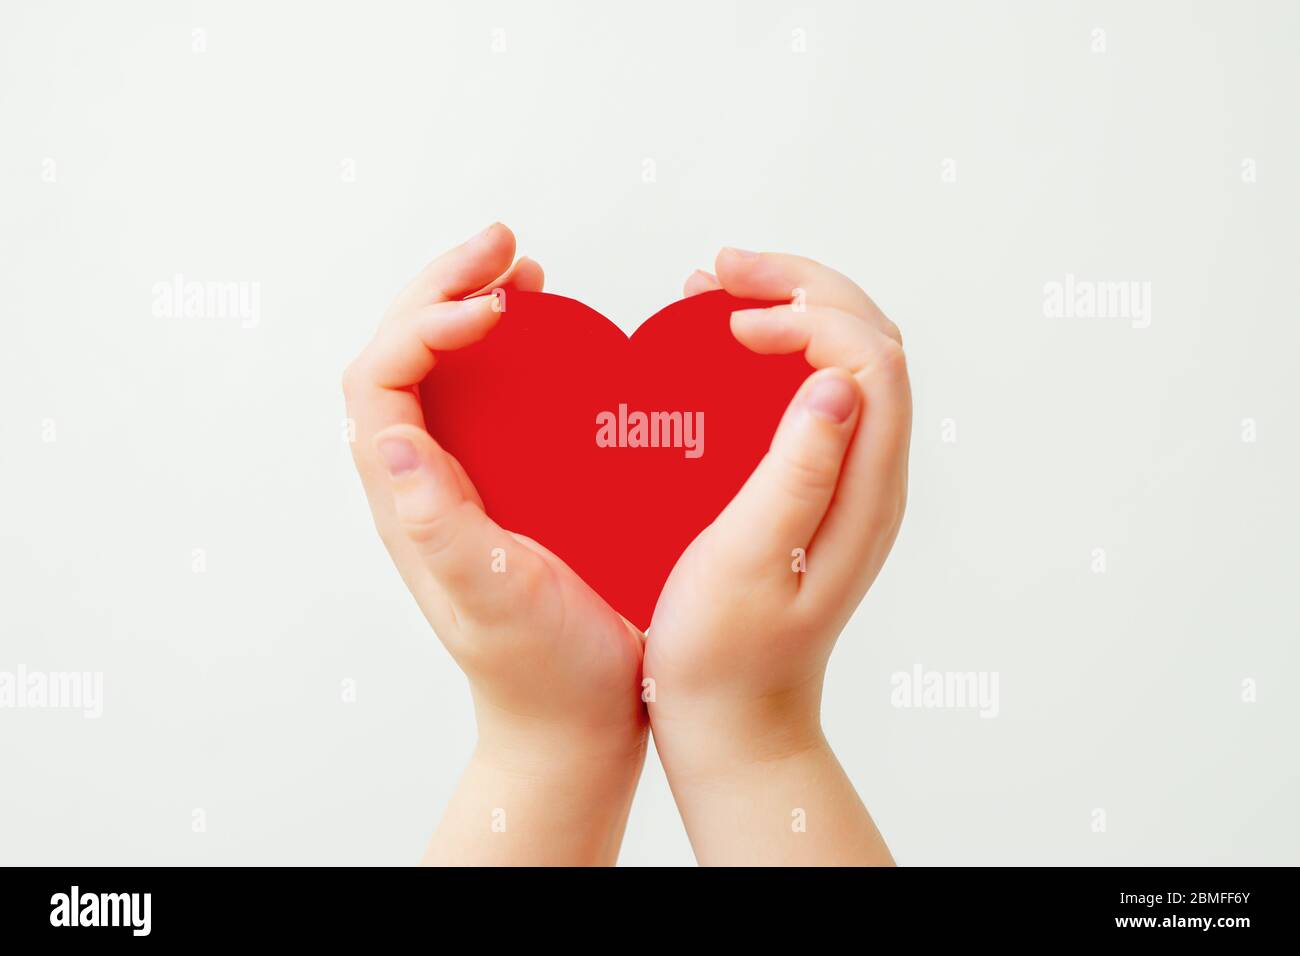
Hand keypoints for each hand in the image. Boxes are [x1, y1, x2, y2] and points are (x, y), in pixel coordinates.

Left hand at [343, 223, 646, 864]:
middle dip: (444, 287)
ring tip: (523, 271)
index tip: (494, 307)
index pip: (382, 379)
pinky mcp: (506, 487)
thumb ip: (439, 527)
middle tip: (505, 245)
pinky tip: (552, 333)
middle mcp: (422, 482)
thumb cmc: (545, 672)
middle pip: (404, 355)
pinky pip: (490, 398)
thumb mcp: (494, 601)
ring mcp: (462, 481)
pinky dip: (513, 349)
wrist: (577, 724)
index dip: (425, 323)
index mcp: (408, 502)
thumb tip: (387, 440)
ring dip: (471, 304)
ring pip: (443, 368)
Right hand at [646, 248, 911, 864]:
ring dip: (792, 308)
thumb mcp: (748, 566)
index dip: (807, 312)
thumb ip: (797, 474)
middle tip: (720, 269)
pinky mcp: (820, 491)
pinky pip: (818, 393)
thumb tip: (835, 382)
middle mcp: (873, 479)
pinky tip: (723, 346)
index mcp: (864, 493)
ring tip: (717, 290)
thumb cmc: (724, 658)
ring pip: (847, 360)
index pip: (871, 360)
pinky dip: (779, 350)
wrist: (737, 726)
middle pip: (870, 341)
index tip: (729, 320)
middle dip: (801, 286)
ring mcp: (851, 484)